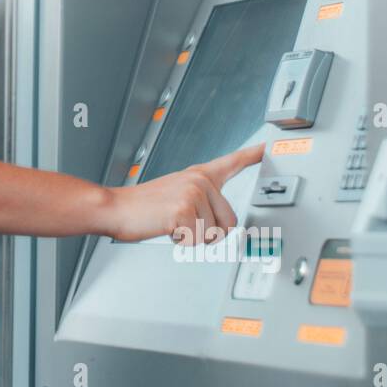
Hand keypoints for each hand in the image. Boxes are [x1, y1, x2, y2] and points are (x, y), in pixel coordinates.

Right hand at [103, 143, 264, 243]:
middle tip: (183, 223)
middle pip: (230, 222)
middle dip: (209, 232)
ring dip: (192, 237)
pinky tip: (167, 228)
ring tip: (171, 223)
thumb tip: (220, 223)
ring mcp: (192, 194)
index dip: (255, 154)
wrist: (114, 208)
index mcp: (199, 175)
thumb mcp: (175, 193)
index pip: (234, 161)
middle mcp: (199, 181)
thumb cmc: (142, 205)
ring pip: (213, 235)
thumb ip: (200, 200)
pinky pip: (197, 241)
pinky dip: (181, 242)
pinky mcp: (184, 211)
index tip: (272, 145)